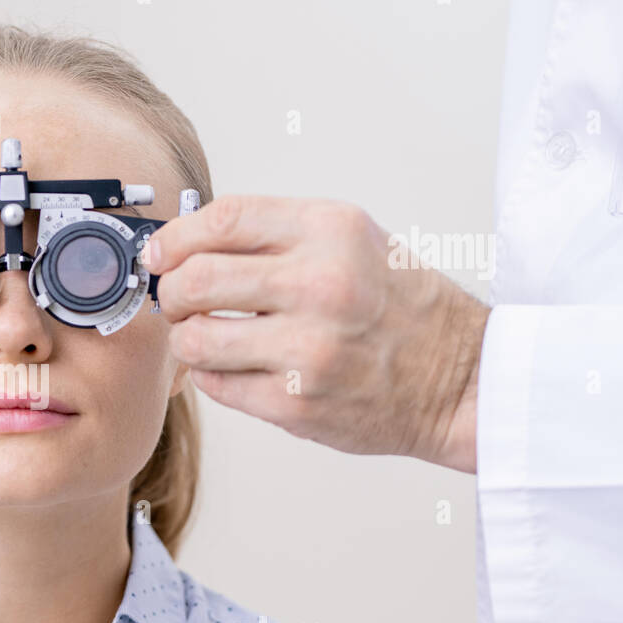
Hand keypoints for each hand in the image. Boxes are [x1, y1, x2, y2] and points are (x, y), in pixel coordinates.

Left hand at [146, 195, 490, 472]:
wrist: (462, 379)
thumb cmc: (401, 308)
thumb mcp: (353, 241)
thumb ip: (276, 235)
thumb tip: (186, 244)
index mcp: (331, 231)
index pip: (222, 219)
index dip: (176, 237)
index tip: (161, 253)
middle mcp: (320, 285)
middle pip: (195, 279)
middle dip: (172, 292)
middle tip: (178, 300)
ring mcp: (307, 349)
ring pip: (194, 339)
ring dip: (186, 339)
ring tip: (205, 337)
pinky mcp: (296, 403)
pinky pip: (216, 385)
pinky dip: (213, 375)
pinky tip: (238, 367)